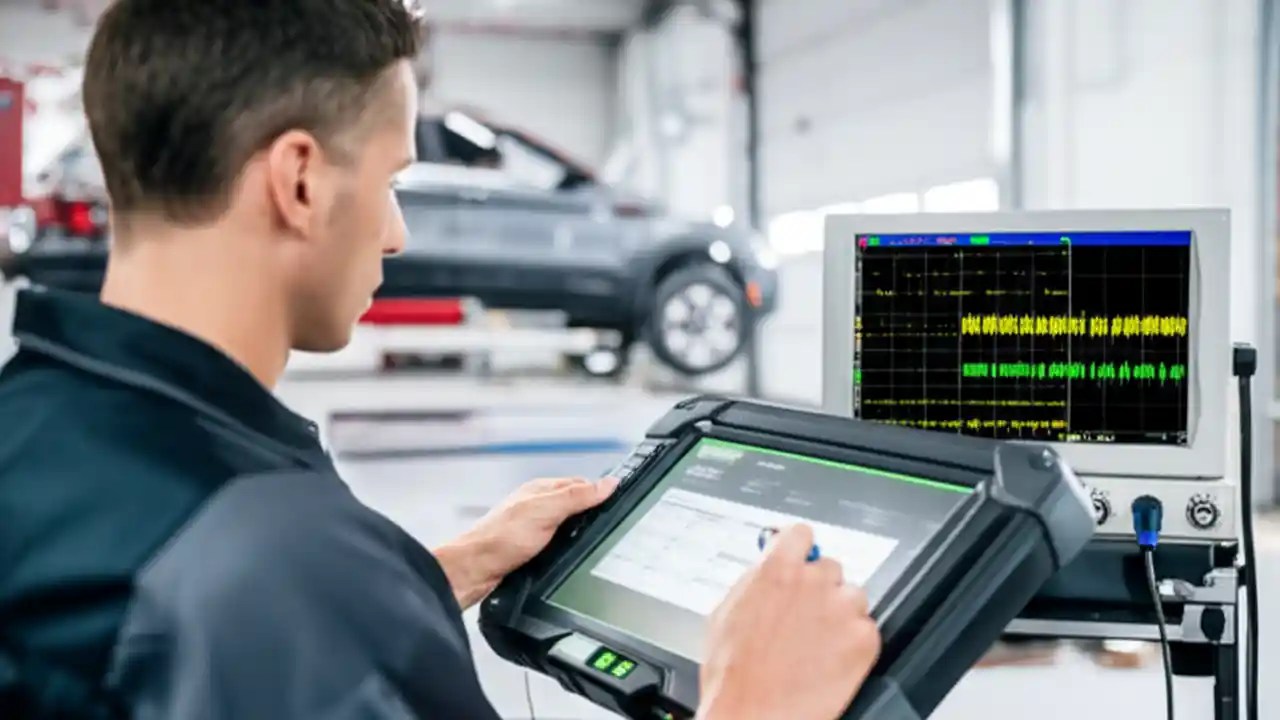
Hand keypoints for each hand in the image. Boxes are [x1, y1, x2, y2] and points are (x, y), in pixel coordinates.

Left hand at [434, 476, 618, 608]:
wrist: (474, 570)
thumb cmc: (500, 538)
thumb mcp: (546, 511)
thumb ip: (577, 497)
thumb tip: (607, 484)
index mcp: (542, 490)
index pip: (581, 484)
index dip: (600, 493)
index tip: (620, 501)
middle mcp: (537, 506)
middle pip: (576, 505)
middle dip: (593, 514)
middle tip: (611, 525)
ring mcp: (533, 527)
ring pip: (567, 527)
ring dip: (580, 535)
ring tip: (594, 542)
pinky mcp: (530, 549)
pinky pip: (558, 544)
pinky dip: (568, 549)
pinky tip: (572, 557)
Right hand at [698, 524, 880, 719]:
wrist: (754, 716)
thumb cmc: (733, 675)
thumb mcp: (724, 613)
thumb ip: (752, 581)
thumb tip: (765, 565)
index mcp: (777, 569)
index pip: (802, 534)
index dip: (800, 550)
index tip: (801, 559)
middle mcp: (814, 582)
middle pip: (830, 568)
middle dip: (819, 590)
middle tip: (805, 619)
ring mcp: (843, 609)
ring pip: (853, 596)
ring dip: (840, 614)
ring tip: (818, 645)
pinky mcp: (865, 639)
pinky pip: (867, 629)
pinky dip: (854, 644)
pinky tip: (830, 661)